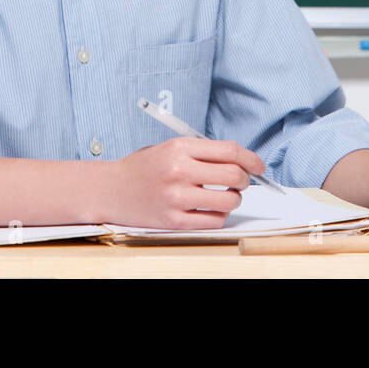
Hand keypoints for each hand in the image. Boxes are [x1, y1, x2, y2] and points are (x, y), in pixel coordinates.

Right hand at [106, 137, 265, 228]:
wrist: (110, 189)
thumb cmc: (144, 167)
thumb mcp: (170, 148)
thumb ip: (203, 152)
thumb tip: (241, 160)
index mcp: (179, 147)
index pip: (230, 151)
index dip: (251, 158)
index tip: (258, 165)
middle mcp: (179, 171)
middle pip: (234, 175)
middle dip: (245, 179)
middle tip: (241, 181)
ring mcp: (176, 198)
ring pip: (229, 201)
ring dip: (233, 199)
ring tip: (224, 196)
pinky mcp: (173, 220)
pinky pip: (214, 221)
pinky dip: (219, 216)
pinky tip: (211, 209)